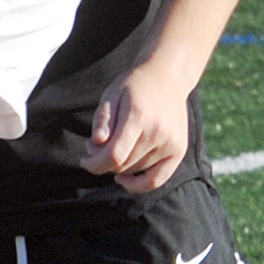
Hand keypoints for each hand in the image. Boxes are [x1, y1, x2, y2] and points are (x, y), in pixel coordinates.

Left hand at [85, 63, 193, 193]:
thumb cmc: (132, 86)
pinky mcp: (179, 150)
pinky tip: (124, 179)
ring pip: (136, 171)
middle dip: (103, 161)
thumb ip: (102, 120)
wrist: (166, 78)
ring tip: (110, 148)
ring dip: (118, 167)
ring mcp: (171, 143)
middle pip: (123, 164)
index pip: (114, 155)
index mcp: (139, 117)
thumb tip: (96, 144)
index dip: (95, 164)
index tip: (84, 160)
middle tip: (94, 147)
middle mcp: (158, 133)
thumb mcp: (110, 96)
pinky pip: (157, 179)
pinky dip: (139, 185)